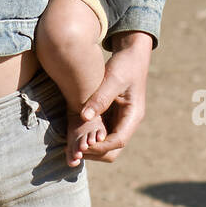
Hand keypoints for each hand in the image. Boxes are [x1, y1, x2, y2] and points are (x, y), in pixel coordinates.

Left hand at [76, 31, 150, 162]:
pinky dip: (90, 137)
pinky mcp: (112, 115)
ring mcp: (121, 120)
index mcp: (133, 116)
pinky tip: (75, 134)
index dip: (100, 147)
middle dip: (95, 152)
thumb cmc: (125, 64)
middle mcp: (128, 122)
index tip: (82, 146)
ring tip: (71, 146)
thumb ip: (100, 98)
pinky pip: (101, 133)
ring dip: (91, 146)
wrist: (131, 54)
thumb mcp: (113, 79)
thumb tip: (84, 117)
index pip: (118, 141)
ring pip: (106, 144)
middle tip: (74, 150)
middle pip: (113, 149)